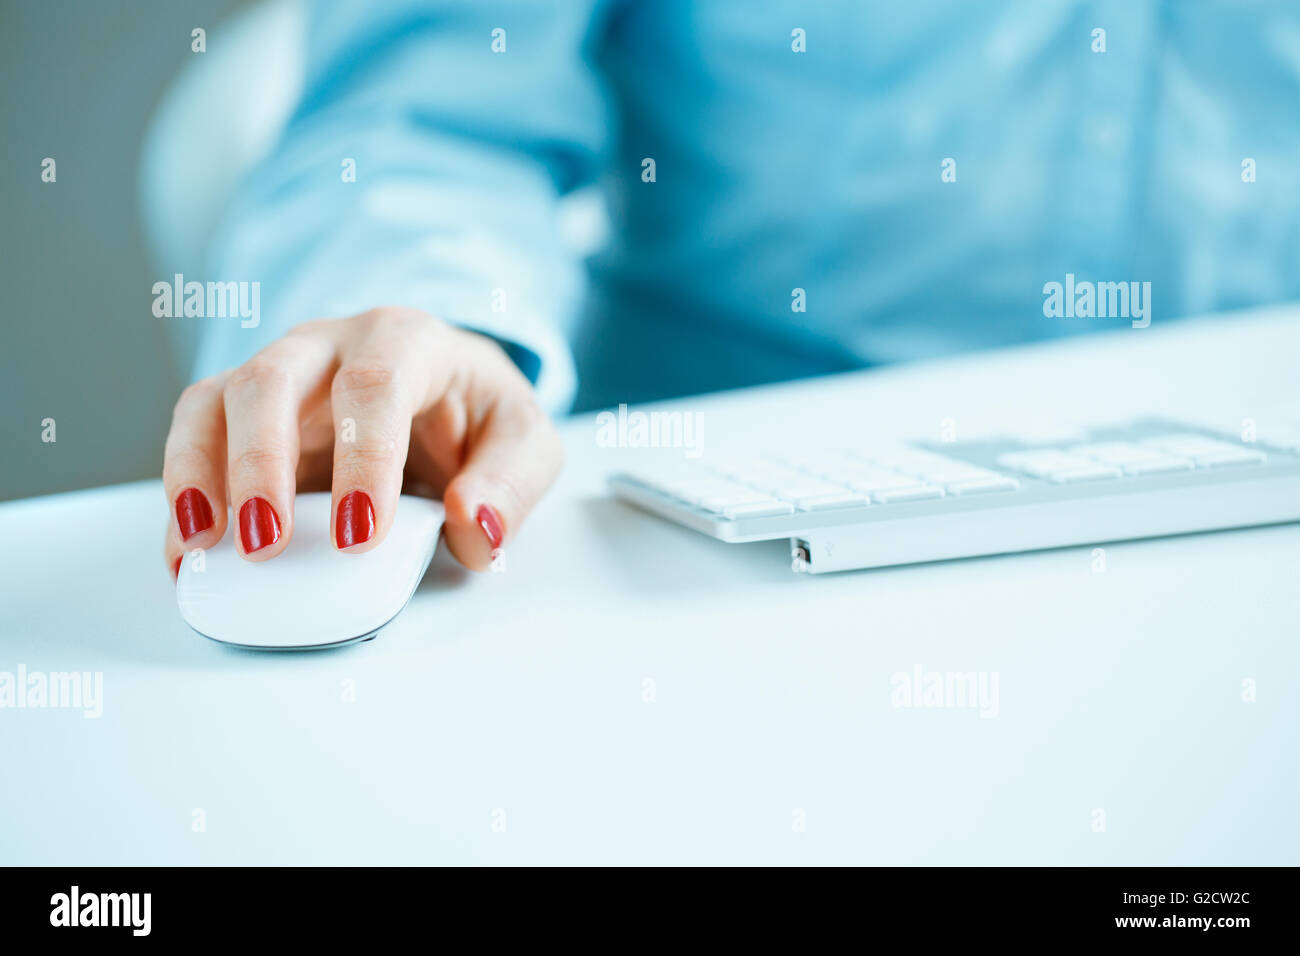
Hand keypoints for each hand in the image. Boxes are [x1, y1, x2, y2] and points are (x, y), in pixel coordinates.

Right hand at [163, 307, 561, 574]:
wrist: (446, 396)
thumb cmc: (478, 414)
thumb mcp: (525, 441)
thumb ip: (512, 481)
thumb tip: (472, 525)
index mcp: (406, 341)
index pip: (375, 386)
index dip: (363, 459)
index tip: (359, 534)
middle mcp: (330, 347)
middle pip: (271, 380)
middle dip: (261, 464)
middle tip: (269, 543)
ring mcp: (279, 376)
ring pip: (214, 402)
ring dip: (199, 474)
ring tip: (203, 547)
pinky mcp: (243, 416)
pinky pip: (195, 440)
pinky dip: (184, 496)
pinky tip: (187, 551)